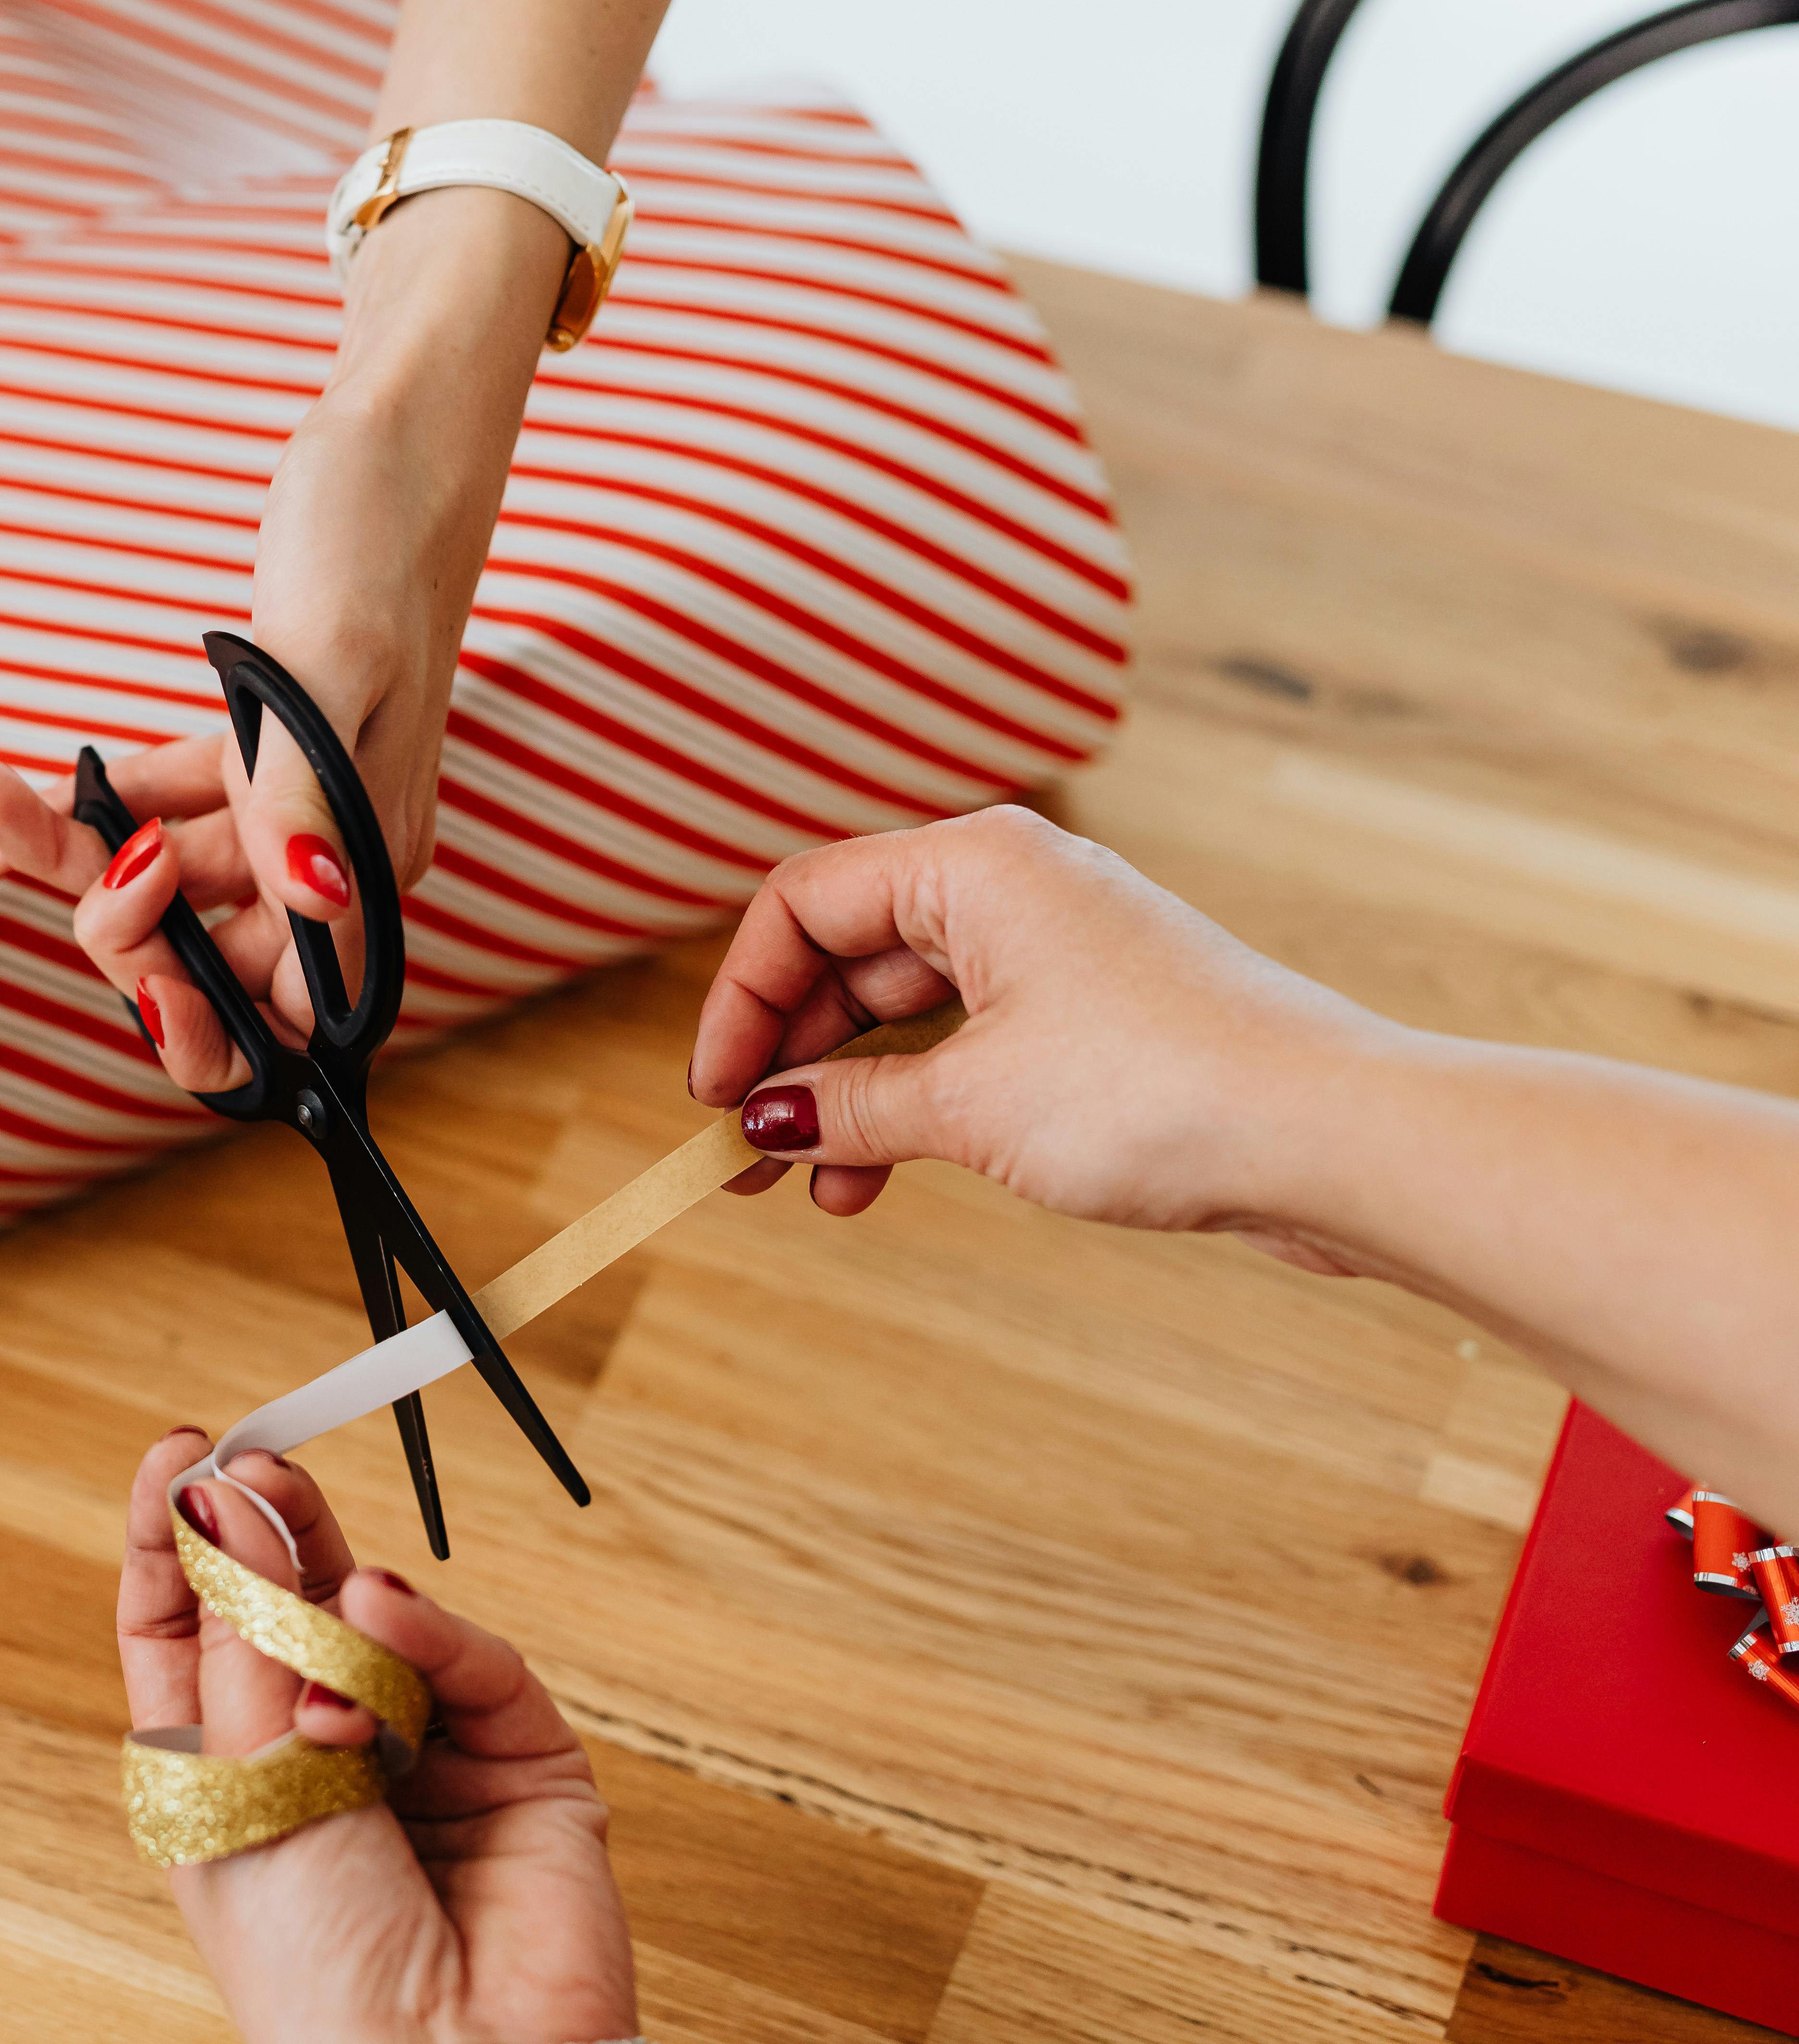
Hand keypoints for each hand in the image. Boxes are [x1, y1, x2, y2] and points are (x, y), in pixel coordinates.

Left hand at [0, 191, 570, 1090]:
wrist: (392, 431)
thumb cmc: (375, 532)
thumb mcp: (330, 661)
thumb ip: (305, 793)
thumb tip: (310, 902)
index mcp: (372, 859)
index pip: (279, 1003)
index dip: (196, 1007)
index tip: (125, 940)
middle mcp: (335, 854)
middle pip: (202, 945)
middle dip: (102, 913)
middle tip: (1, 845)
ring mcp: (291, 804)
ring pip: (164, 871)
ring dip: (68, 849)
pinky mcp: (254, 748)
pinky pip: (158, 806)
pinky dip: (89, 804)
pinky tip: (9, 793)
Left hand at [120, 1429, 636, 2043]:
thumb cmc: (317, 1974)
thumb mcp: (242, 1788)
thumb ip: (245, 1639)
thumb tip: (227, 1505)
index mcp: (226, 1776)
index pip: (189, 1628)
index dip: (182, 1540)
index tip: (180, 1456)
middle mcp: (319, 1759)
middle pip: (288, 1606)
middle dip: (271, 1531)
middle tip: (255, 1461)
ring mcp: (425, 1761)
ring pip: (384, 1627)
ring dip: (347, 1601)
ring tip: (333, 1595)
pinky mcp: (520, 1766)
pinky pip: (475, 1667)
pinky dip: (433, 1633)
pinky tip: (392, 1619)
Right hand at [684, 805, 1394, 1270]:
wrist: (1334, 1135)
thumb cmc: (1161, 1091)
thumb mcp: (970, 1104)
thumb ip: (852, 1104)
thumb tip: (769, 1119)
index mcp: (974, 863)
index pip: (804, 904)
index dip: (742, 1000)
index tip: (715, 1095)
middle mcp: (1013, 886)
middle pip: (849, 955)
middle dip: (788, 1056)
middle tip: (744, 1153)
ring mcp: (1060, 950)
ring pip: (908, 1009)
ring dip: (850, 1095)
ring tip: (815, 1186)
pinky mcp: (1096, 1015)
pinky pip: (970, 1043)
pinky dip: (917, 1103)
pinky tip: (885, 1173)